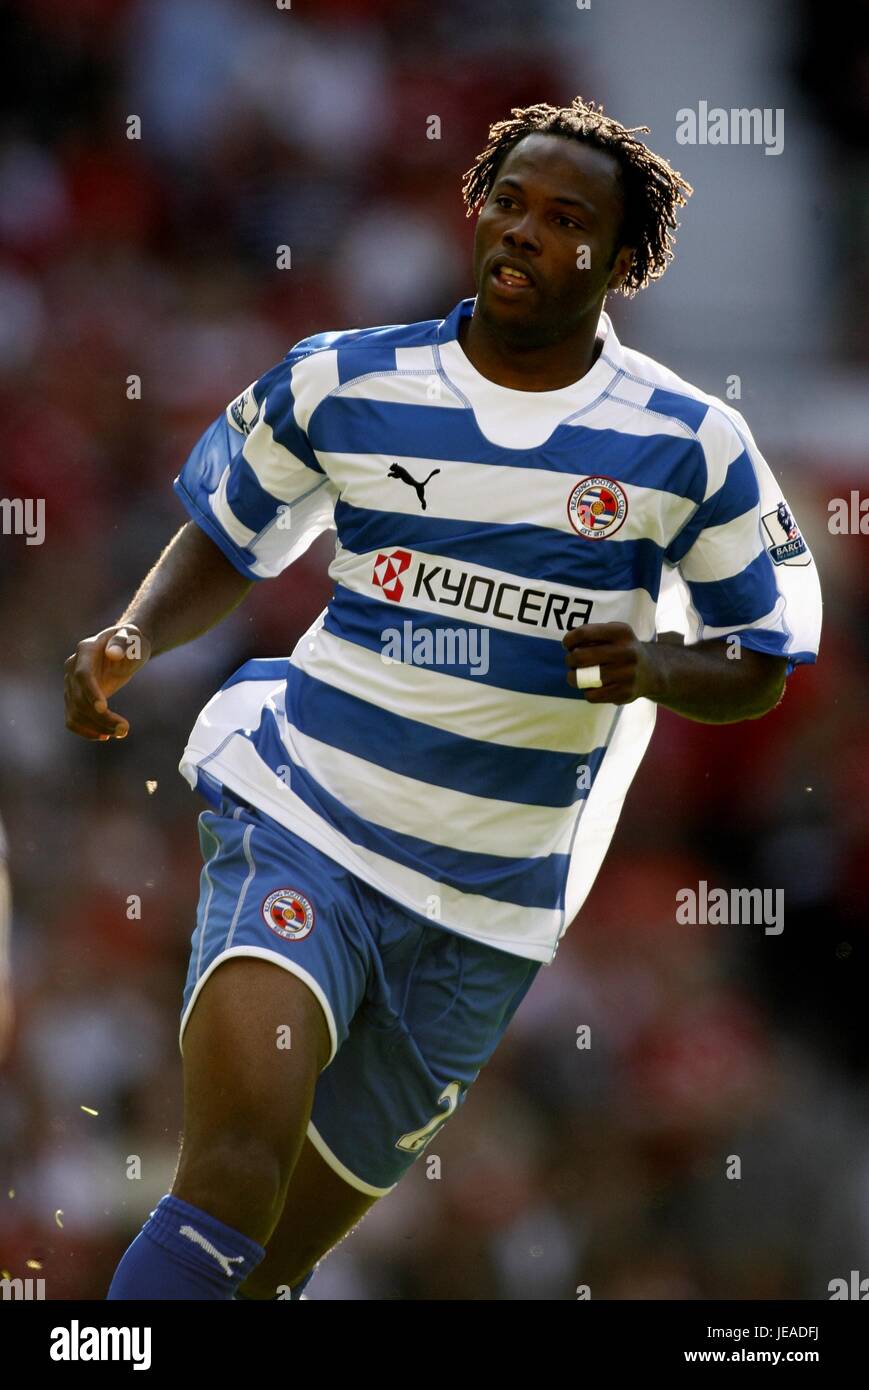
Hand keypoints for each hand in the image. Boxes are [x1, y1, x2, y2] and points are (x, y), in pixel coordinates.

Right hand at [63, 624, 151, 739]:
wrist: (125, 647)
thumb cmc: (131, 641)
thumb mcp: (133, 638)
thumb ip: (123, 643)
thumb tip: (113, 653)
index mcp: (86, 650)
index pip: (83, 675)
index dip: (91, 692)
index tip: (103, 709)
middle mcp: (73, 667)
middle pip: (79, 699)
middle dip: (101, 717)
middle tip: (125, 729)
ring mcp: (71, 683)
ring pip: (75, 712)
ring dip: (96, 727)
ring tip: (121, 732)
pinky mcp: (75, 697)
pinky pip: (73, 718)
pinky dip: (86, 730)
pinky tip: (105, 736)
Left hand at [562, 621, 654, 703]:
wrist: (651, 671)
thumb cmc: (623, 649)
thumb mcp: (615, 633)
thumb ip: (593, 634)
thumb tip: (569, 644)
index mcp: (621, 632)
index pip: (584, 633)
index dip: (569, 640)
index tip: (567, 645)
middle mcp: (626, 652)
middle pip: (580, 656)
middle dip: (570, 659)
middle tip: (571, 661)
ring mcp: (627, 674)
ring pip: (583, 678)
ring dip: (574, 677)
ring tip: (576, 675)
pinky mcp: (625, 693)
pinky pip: (592, 696)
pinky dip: (587, 692)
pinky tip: (591, 686)